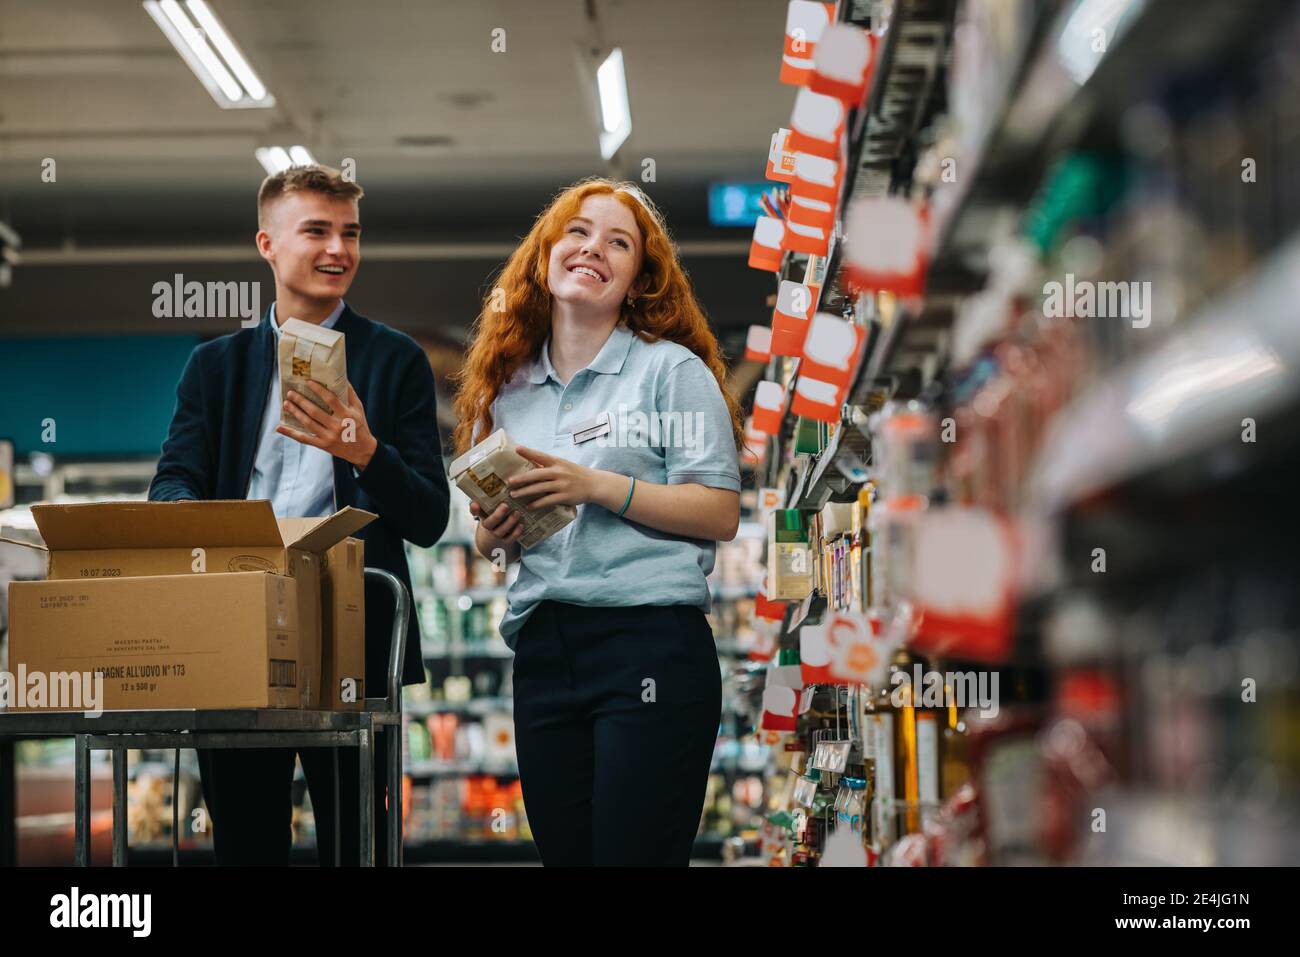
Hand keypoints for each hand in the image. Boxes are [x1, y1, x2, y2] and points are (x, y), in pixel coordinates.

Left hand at [277, 380, 378, 468]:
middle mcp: (337, 426)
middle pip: (315, 411)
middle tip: (291, 393)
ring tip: (286, 403)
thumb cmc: (360, 426)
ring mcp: (328, 437)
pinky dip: (290, 433)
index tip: (308, 382)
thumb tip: (341, 376)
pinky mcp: (322, 445)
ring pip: (308, 423)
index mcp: (346, 415)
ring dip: (295, 413)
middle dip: (301, 401)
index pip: (331, 400)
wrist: (363, 451)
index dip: (319, 390)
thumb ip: (350, 394)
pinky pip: (304, 439)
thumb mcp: (358, 409)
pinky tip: (279, 427)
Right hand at [470, 500, 524, 543]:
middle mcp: (488, 525)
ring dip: (509, 522)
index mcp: (484, 515)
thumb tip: (506, 476)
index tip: (475, 503)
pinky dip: (516, 533)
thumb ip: (495, 496)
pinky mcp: (505, 541)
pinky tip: (521, 525)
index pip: (475, 512)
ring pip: (500, 531)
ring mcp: (497, 534)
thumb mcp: (493, 506)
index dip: (474, 509)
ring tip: (517, 513)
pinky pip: (510, 539)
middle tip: (505, 506)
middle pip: (489, 523)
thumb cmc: (497, 514)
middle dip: (497, 515)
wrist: (496, 536)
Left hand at [508, 446, 622, 510]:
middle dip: (521, 478)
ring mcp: (562, 484)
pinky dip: (537, 504)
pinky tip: (528, 506)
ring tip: (514, 495)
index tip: (517, 449)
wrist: (594, 484)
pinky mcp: (564, 496)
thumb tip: (530, 465)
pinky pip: (547, 501)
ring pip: (539, 488)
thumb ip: (549, 466)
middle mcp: (559, 472)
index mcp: (557, 462)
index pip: (540, 456)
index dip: (529, 452)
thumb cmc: (576, 474)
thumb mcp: (564, 465)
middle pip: (536, 474)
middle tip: (509, 482)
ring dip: (525, 492)